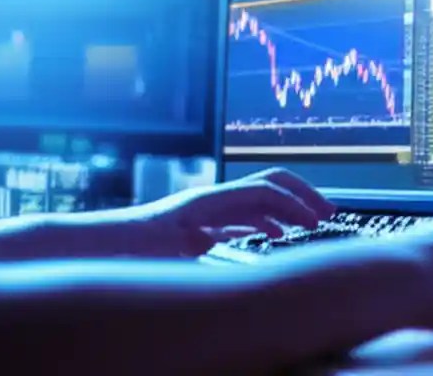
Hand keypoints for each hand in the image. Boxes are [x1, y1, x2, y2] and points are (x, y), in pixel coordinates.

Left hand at [111, 168, 335, 257]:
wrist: (104, 246)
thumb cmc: (132, 246)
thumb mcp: (173, 248)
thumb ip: (210, 244)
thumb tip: (245, 241)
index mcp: (210, 200)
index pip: (265, 191)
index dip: (296, 203)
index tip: (319, 221)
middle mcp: (213, 199)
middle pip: (269, 184)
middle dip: (302, 194)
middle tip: (329, 212)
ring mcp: (209, 210)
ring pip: (260, 200)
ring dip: (289, 208)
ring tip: (312, 224)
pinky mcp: (202, 225)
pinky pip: (243, 217)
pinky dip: (268, 222)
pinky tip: (277, 235)